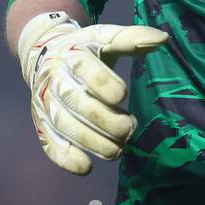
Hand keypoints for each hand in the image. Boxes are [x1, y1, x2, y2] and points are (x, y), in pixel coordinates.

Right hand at [17, 11, 168, 174]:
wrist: (45, 54)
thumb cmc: (85, 49)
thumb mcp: (105, 37)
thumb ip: (131, 39)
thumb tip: (162, 39)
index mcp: (72, 54)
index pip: (84, 68)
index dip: (103, 83)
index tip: (123, 95)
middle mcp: (54, 78)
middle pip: (74, 100)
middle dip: (103, 119)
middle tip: (129, 129)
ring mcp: (45, 102)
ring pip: (63, 124)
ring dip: (91, 141)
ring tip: (118, 150)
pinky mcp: (41, 123)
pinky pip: (49, 142)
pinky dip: (65, 158)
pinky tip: (86, 167)